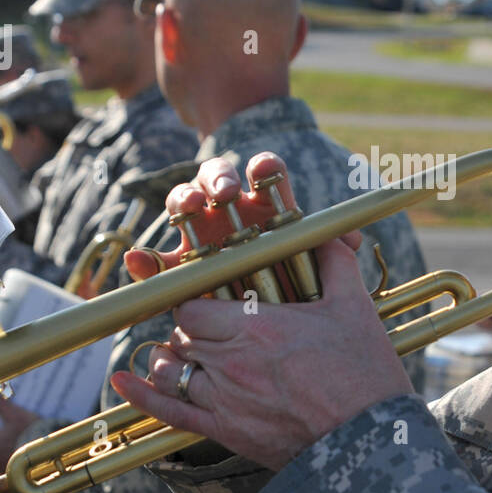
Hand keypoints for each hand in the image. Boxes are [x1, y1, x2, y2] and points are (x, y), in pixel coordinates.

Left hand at [0, 388, 40, 471]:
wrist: (52, 455)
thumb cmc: (31, 435)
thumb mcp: (14, 414)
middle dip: (0, 435)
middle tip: (14, 426)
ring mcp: (4, 469)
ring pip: (3, 453)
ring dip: (10, 445)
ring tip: (25, 437)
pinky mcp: (16, 474)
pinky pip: (14, 462)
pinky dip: (19, 455)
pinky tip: (30, 448)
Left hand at [110, 153, 409, 469]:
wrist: (369, 440)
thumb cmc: (365, 373)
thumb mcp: (354, 308)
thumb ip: (335, 263)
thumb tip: (326, 233)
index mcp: (257, 325)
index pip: (195, 304)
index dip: (197, 300)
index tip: (209, 300)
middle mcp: (231, 360)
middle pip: (183, 334)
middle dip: (191, 329)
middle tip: (211, 329)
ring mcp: (225, 399)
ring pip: (172, 370)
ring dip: (173, 359)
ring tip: (182, 355)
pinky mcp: (225, 432)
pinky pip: (169, 412)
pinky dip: (142, 396)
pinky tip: (123, 382)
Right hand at [121, 152, 360, 281]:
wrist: (268, 324)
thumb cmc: (296, 282)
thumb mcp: (318, 267)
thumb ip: (335, 250)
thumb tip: (352, 239)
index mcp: (266, 202)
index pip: (264, 173)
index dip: (263, 168)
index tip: (265, 172)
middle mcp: (229, 210)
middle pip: (216, 178)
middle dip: (220, 180)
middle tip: (227, 194)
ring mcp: (199, 234)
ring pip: (184, 203)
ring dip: (184, 200)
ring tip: (190, 209)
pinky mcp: (177, 266)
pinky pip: (156, 260)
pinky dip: (145, 259)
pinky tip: (138, 261)